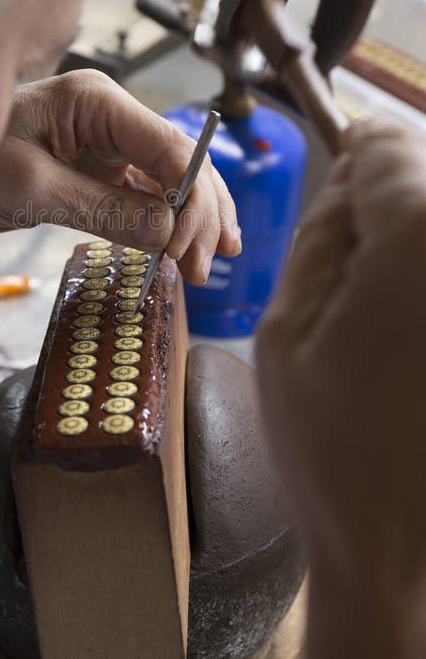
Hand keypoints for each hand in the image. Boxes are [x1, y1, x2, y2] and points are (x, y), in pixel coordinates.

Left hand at [0, 70, 240, 283]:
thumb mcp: (33, 188)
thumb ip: (103, 209)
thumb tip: (166, 233)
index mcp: (97, 101)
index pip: (170, 147)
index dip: (193, 199)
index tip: (191, 247)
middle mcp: (110, 115)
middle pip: (180, 162)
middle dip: (201, 213)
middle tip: (206, 265)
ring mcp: (106, 140)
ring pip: (170, 179)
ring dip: (192, 219)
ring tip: (210, 260)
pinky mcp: (97, 166)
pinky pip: (143, 192)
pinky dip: (165, 220)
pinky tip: (184, 245)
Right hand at [256, 118, 425, 657]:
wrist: (408, 553)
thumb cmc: (336, 449)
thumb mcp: (288, 328)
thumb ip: (321, 232)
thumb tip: (350, 172)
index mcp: (419, 241)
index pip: (386, 146)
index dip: (353, 159)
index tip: (339, 185)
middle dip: (386, 203)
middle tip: (354, 278)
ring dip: (411, 247)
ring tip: (386, 320)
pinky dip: (423, 285)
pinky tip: (410, 338)